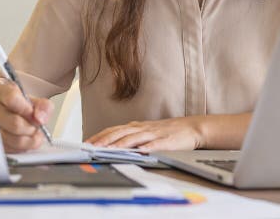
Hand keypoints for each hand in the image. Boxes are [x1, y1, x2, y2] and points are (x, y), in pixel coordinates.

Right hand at [0, 78, 53, 152]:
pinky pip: (11, 150)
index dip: (26, 108)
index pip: (12, 99)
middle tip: (36, 127)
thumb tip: (41, 119)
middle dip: (31, 128)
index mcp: (2, 93)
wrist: (5, 112)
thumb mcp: (33, 100)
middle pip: (15, 124)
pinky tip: (24, 140)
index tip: (32, 112)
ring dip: (29, 140)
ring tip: (33, 134)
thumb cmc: (18, 106)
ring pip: (13, 140)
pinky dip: (23, 148)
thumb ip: (43, 106)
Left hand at [85, 116, 203, 151]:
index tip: (87, 143)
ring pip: (135, 138)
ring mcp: (154, 134)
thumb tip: (112, 142)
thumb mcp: (146, 131)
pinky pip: (156, 144)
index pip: (114, 130)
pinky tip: (141, 151)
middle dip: (105, 140)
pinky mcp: (166, 141)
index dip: (100, 136)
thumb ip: (131, 136)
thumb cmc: (167, 131)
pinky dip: (147, 148)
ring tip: (111, 149)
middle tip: (93, 147)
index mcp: (137, 127)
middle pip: (120, 133)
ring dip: (122, 144)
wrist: (191, 128)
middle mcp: (143, 128)